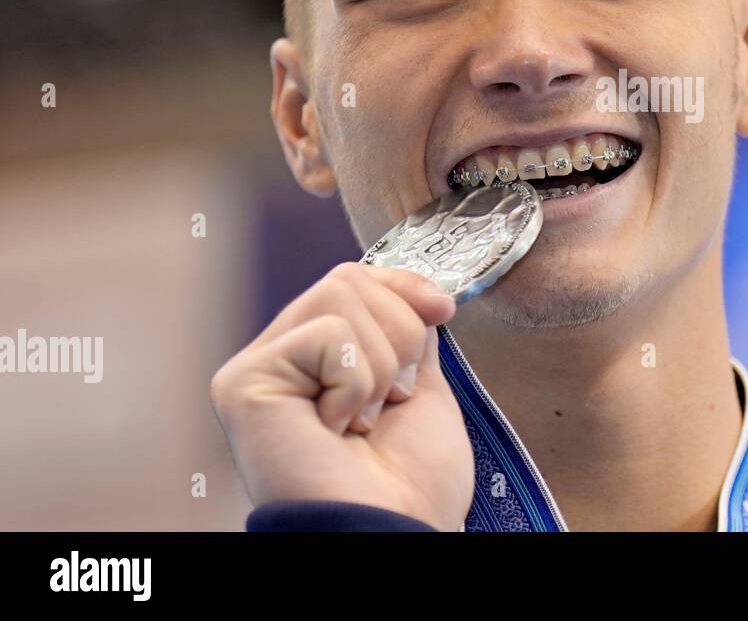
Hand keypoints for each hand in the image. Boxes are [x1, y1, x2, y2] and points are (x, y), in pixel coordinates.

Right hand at [210, 263, 473, 530]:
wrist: (395, 530)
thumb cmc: (410, 482)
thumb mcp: (422, 386)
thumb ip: (408, 334)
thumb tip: (416, 290)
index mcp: (319, 357)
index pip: (355, 279)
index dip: (403, 286)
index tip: (443, 311)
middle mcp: (280, 357)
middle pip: (348, 279)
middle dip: (399, 335)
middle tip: (394, 399)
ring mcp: (258, 368)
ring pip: (338, 295)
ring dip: (381, 366)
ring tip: (363, 420)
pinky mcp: (243, 383)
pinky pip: (329, 336)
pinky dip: (356, 385)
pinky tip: (335, 429)